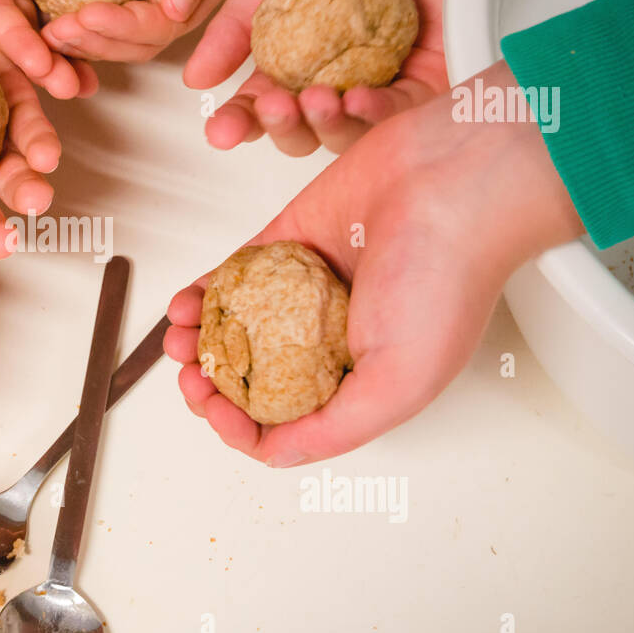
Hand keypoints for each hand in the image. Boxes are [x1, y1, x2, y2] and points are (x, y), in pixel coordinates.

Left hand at [42, 0, 247, 61]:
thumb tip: (178, 10)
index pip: (160, 27)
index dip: (124, 30)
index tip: (89, 17)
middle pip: (130, 40)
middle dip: (94, 41)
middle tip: (58, 32)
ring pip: (104, 26)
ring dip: (76, 34)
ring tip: (46, 30)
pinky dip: (64, 5)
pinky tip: (39, 6)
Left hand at [163, 63, 582, 465]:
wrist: (453, 178)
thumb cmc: (447, 277)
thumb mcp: (398, 384)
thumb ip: (333, 429)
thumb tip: (273, 454)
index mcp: (364, 380)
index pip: (287, 422)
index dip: (241, 426)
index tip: (217, 411)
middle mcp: (334, 338)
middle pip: (255, 377)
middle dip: (212, 383)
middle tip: (192, 375)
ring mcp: (308, 290)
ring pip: (239, 327)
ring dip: (200, 340)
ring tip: (180, 340)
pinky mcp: (289, 243)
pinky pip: (235, 274)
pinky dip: (204, 292)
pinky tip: (184, 305)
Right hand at [185, 0, 460, 154]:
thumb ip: (234, 26)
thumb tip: (196, 79)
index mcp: (293, 68)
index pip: (259, 109)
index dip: (238, 125)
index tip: (220, 130)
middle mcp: (332, 84)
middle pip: (302, 134)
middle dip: (284, 129)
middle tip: (275, 105)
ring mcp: (378, 87)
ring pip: (348, 134)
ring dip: (326, 127)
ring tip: (315, 99)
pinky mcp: (425, 82)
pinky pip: (399, 113)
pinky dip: (376, 113)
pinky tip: (358, 98)